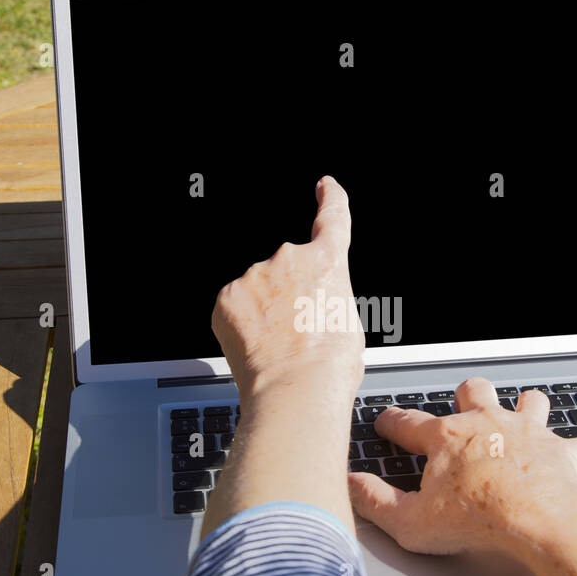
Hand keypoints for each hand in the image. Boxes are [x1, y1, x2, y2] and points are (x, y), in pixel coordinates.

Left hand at [210, 176, 362, 400]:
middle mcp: (289, 258)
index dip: (330, 199)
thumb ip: (328, 298)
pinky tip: (256, 346)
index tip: (324, 186)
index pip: (332, 217)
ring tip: (278, 346)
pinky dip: (242, 323)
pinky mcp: (227, 297)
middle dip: (289, 295)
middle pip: (287, 270)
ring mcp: (254, 276)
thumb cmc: (330, 366)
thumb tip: (312, 308)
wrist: (297, 389)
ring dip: (265, 311)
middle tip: (297, 333)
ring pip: (258, 289)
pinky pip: (234, 306)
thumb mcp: (349, 323)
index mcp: (328, 262)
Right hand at [347, 377, 576, 554]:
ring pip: (528, 402)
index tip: (385, 421)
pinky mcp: (564, 452)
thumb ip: (375, 502)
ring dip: (527, 407)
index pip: (409, 423)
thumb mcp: (410, 522)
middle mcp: (487, 423)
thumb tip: (349, 487)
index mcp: (446, 438)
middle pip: (474, 392)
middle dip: (467, 394)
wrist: (535, 518)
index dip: (392, 422)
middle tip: (464, 401)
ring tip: (527, 410)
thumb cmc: (476, 519)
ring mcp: (528, 433)